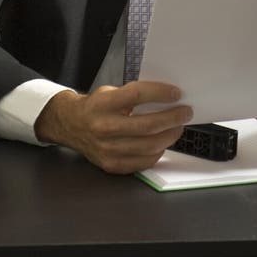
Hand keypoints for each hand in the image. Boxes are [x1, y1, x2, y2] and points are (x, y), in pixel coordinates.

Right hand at [34, 81, 192, 173]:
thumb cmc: (96, 106)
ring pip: (149, 145)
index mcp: (102, 104)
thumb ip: (133, 94)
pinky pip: (142, 162)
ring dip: (170, 135)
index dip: (160, 93)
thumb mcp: (110, 92)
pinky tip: (163, 142)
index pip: (136, 95)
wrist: (71, 125)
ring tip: (178, 126)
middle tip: (185, 112)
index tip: (176, 93)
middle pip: (147, 125)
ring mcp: (107, 150)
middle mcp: (103, 128)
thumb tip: (165, 97)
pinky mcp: (111, 165)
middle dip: (172, 118)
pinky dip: (158, 152)